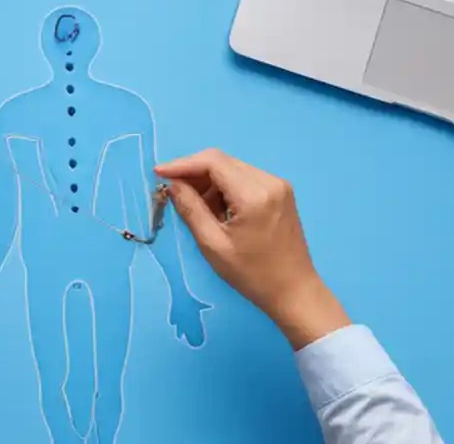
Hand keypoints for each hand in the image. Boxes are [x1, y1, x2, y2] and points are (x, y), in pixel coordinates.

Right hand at [155, 149, 350, 349]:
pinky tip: (218, 210)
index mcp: (254, 194)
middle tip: (173, 192)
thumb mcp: (214, 245)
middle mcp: (270, 181)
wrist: (294, 292)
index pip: (213, 162)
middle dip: (194, 173)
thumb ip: (191, 209)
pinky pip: (246, 179)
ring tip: (197, 208)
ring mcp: (278, 185)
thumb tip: (173, 185)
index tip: (159, 173)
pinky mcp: (281, 193)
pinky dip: (226, 189)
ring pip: (233, 169)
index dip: (182, 164)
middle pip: (223, 162)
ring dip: (210, 182)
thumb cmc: (252, 275)